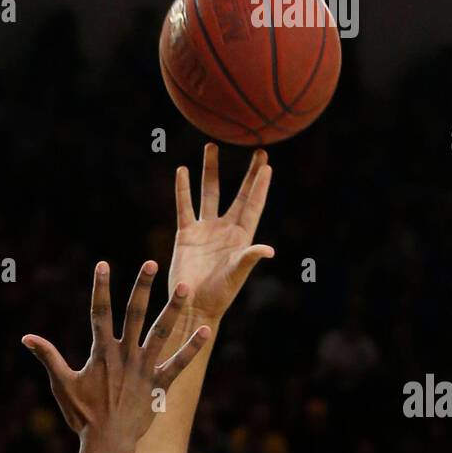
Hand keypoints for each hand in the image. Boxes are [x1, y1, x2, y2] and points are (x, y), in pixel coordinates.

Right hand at [22, 261, 208, 443]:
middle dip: (142, 287)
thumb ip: (48, 356)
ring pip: (161, 332)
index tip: (103, 264)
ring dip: (173, 309)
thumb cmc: (83, 415)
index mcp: (102, 353)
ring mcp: (144, 369)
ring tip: (185, 287)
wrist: (107, 443)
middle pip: (134, 314)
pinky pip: (179, 363)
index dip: (101, 287)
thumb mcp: (62, 384)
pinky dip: (192, 348)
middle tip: (151, 263)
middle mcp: (125, 355)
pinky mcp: (159, 385)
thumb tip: (26, 337)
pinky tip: (207, 330)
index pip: (100, 313)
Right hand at [168, 144, 273, 329]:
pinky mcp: (186, 234)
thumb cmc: (219, 295)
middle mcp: (225, 229)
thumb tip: (269, 250)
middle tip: (257, 149)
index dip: (260, 185)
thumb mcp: (237, 275)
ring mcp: (205, 229)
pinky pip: (185, 206)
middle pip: (239, 193)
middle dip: (248, 172)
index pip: (253, 204)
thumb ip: (249, 259)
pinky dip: (183, 189)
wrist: (193, 306)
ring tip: (211, 146)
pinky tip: (182, 170)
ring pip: (210, 193)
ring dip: (211, 171)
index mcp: (242, 237)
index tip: (267, 164)